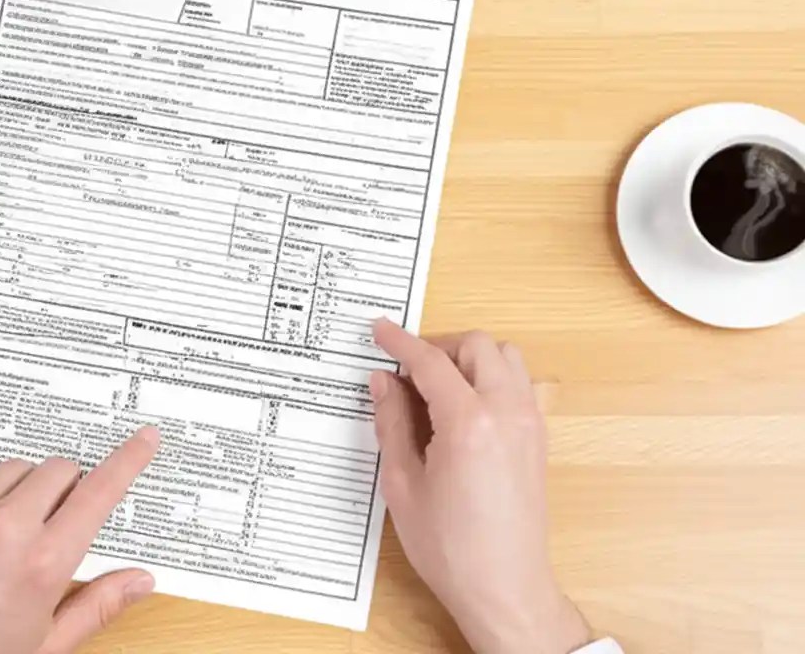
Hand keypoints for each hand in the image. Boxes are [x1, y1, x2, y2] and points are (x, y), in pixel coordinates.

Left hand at [0, 427, 159, 653]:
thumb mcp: (45, 645)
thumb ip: (96, 606)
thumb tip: (140, 580)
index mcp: (43, 563)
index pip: (100, 492)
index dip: (129, 460)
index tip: (144, 439)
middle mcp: (5, 527)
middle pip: (59, 469)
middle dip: (69, 488)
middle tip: (57, 523)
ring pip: (16, 468)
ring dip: (24, 490)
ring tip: (10, 533)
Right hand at [370, 320, 590, 653]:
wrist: (504, 587)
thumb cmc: (451, 547)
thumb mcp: (402, 483)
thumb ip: (392, 423)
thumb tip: (383, 383)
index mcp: (468, 424)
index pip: (431, 361)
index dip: (400, 342)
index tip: (380, 331)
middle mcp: (507, 414)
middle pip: (477, 347)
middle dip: (438, 347)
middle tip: (406, 368)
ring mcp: (529, 424)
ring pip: (504, 358)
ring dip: (469, 360)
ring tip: (434, 386)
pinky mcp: (538, 439)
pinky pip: (517, 385)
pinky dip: (489, 379)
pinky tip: (460, 408)